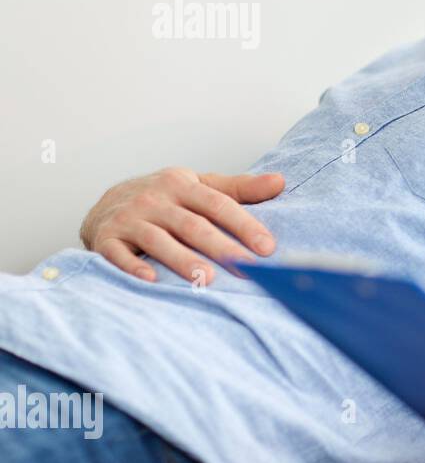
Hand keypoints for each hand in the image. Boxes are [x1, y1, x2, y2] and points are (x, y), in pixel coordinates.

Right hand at [80, 168, 282, 284]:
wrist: (106, 203)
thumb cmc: (165, 198)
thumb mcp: (199, 186)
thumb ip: (239, 188)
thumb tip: (280, 182)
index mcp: (182, 184)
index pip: (219, 204)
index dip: (244, 225)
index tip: (267, 247)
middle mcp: (155, 199)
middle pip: (192, 225)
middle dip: (221, 247)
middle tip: (246, 268)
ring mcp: (129, 219)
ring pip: (159, 241)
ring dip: (182, 260)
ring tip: (206, 278)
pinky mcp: (106, 238)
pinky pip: (118, 254)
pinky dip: (133, 267)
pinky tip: (152, 280)